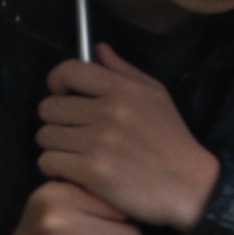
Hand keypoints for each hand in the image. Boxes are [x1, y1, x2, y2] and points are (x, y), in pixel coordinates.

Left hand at [36, 45, 219, 230]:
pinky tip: (72, 170)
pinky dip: (55, 168)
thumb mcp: (156, 96)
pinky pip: (48, 162)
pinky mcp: (91, 172)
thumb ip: (123, 71)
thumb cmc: (170, 139)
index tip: (62, 95)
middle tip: (70, 131)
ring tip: (72, 152)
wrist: (188, 185)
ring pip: (45, 136)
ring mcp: (99, 143)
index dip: (56, 82)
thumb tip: (98, 49)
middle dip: (55, 119)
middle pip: (48, 107)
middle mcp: (109, 112)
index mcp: (124, 90)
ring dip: (54, 146)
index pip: (68, 71)